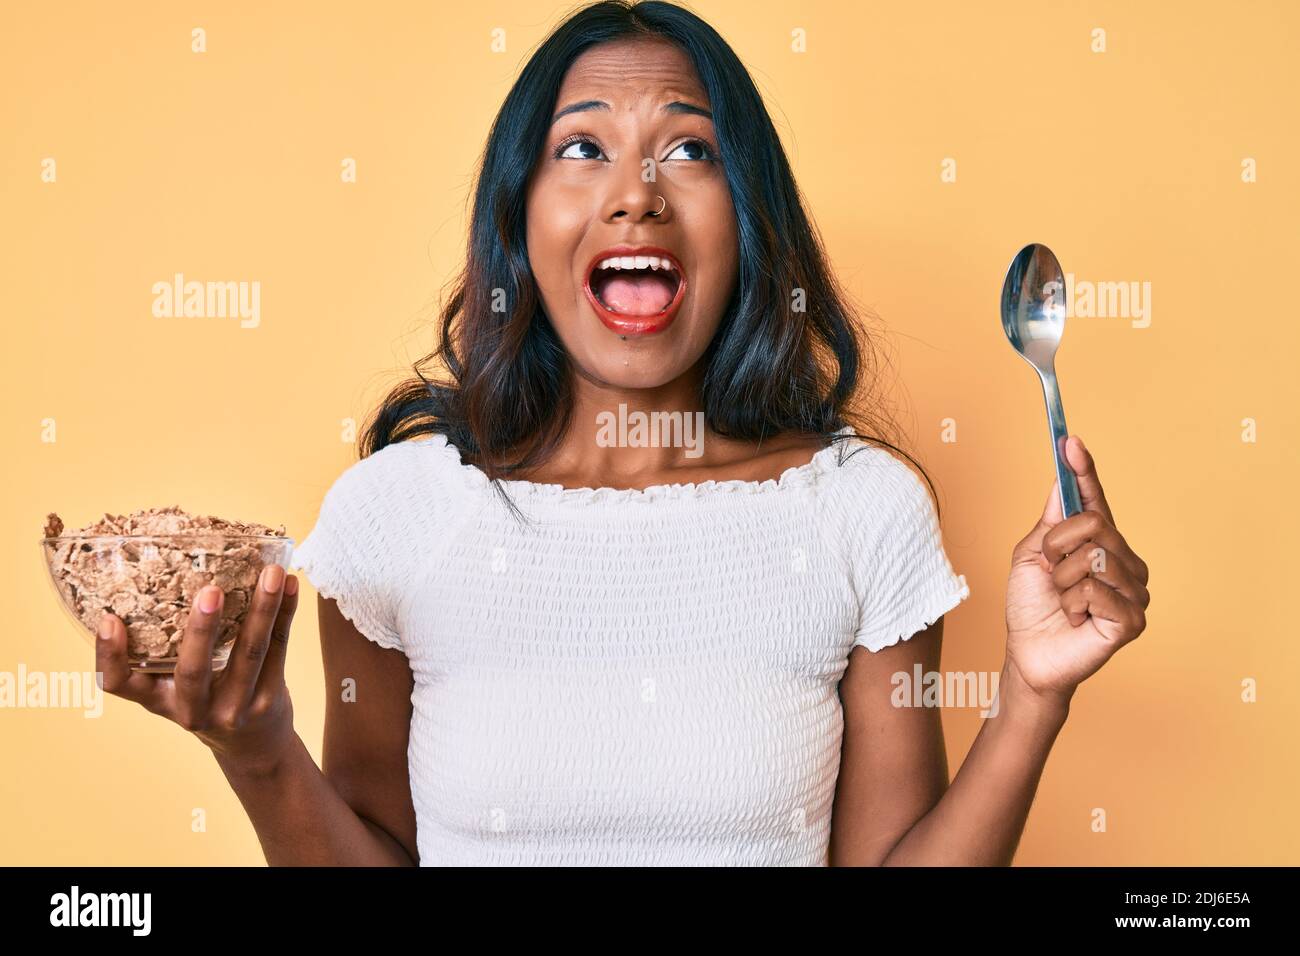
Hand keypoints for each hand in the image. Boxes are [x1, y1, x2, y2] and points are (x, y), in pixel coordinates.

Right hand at [96, 564, 300, 775]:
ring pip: (250, 653)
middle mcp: (194, 709)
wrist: (253, 747)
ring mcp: (235, 707)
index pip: (121, 685)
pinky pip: (279, 649)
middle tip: (210, 591)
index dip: (110, 656)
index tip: (108, 619)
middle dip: (202, 631)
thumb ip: (165, 651)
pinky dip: (286, 614)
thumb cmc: (207, 702)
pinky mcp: (269, 698)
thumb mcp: (175, 688)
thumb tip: (167, 573)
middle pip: (193, 671)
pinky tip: (292, 585)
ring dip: (263, 609)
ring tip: (272, 573)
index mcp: (161, 699)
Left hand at [1004, 436, 1149, 704]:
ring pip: (1093, 555)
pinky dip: (1074, 602)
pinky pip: (1096, 588)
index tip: (1070, 441)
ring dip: (1063, 579)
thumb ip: (1051, 520)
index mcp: (1101, 544)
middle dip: (1057, 547)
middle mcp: (1124, 562)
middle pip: (1094, 523)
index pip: (1097, 500)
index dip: (1083, 471)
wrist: (1028, 655)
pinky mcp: (1133, 618)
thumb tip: (1063, 477)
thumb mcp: (1031, 555)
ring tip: (1064, 601)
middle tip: (1052, 575)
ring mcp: (1134, 590)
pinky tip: (1076, 618)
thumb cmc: (1030, 607)